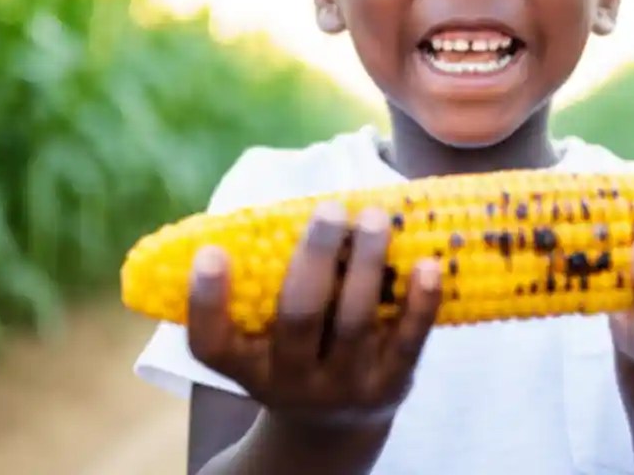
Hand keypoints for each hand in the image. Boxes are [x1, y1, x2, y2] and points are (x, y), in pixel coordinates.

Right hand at [185, 201, 441, 428]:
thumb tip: (273, 209)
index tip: (211, 252)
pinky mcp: (390, 386)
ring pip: (354, 323)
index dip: (206, 302)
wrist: (335, 425)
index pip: (212, 344)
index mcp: (247, 366)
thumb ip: (261, 285)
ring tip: (375, 217)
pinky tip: (427, 265)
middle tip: (330, 210)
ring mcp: (343, 387)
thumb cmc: (293, 352)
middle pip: (298, 318)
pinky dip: (419, 303)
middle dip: (315, 259)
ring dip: (367, 265)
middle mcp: (290, 383)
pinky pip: (408, 342)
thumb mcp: (262, 336)